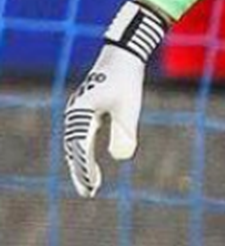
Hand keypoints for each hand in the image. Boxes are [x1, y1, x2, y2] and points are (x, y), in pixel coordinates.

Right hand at [63, 1, 167, 197]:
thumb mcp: (129, 104)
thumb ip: (125, 130)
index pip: (80, 147)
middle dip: (81, 170)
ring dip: (81, 162)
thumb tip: (121, 157)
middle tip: (90, 192)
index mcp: (81, 112)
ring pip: (75, 142)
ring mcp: (78, 110)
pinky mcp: (85, 108)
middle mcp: (75, 112)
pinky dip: (84, 151)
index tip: (92, 186)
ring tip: (91, 183)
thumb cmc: (127, 78)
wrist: (125, 53)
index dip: (85, 168)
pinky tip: (90, 162)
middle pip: (74, 147)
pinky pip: (80, 135)